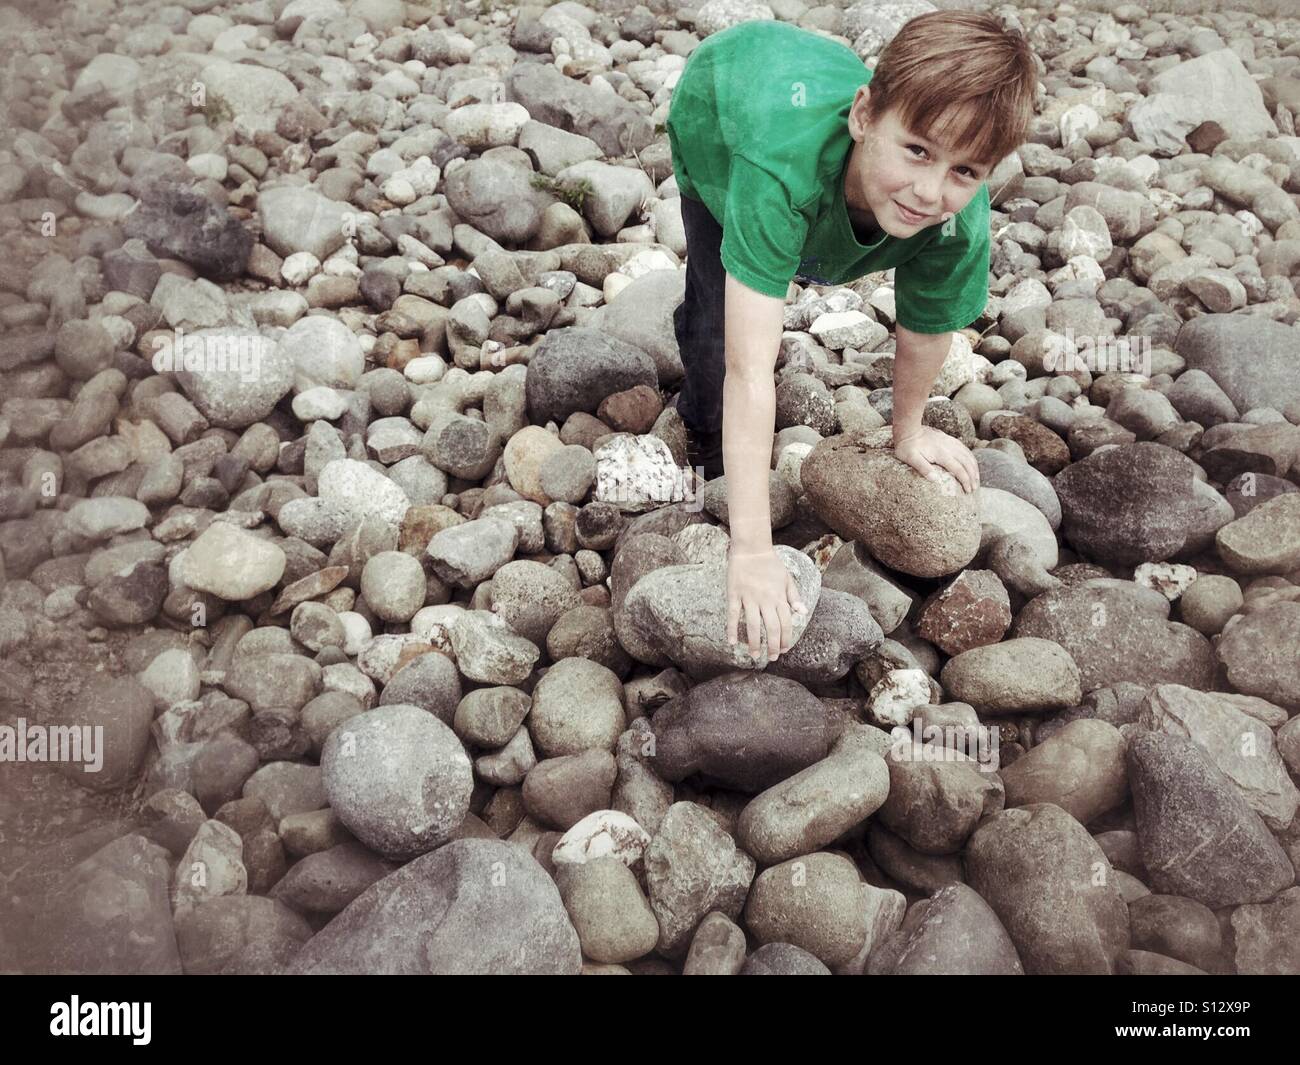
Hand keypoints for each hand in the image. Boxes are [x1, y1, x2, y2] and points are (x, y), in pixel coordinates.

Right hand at [726, 547, 806, 661]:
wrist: (751, 548)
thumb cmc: (770, 564)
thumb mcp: (787, 579)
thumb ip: (794, 597)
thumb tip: (802, 613)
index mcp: (779, 597)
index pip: (785, 623)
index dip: (785, 639)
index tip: (783, 649)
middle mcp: (765, 600)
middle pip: (771, 628)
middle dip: (772, 646)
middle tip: (771, 658)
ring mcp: (749, 598)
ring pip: (752, 625)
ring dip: (754, 643)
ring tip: (754, 655)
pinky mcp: (735, 594)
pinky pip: (732, 615)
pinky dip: (731, 629)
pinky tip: (732, 642)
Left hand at [893, 425, 979, 493]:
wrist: (908, 429)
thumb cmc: (907, 446)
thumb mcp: (911, 458)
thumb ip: (923, 468)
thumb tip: (935, 479)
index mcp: (941, 454)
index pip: (958, 469)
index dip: (965, 480)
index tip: (968, 490)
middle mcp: (949, 447)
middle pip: (967, 463)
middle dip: (973, 477)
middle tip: (974, 488)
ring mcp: (950, 442)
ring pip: (968, 455)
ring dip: (974, 468)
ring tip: (976, 479)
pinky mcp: (949, 439)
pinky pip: (965, 449)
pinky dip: (971, 458)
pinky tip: (971, 463)